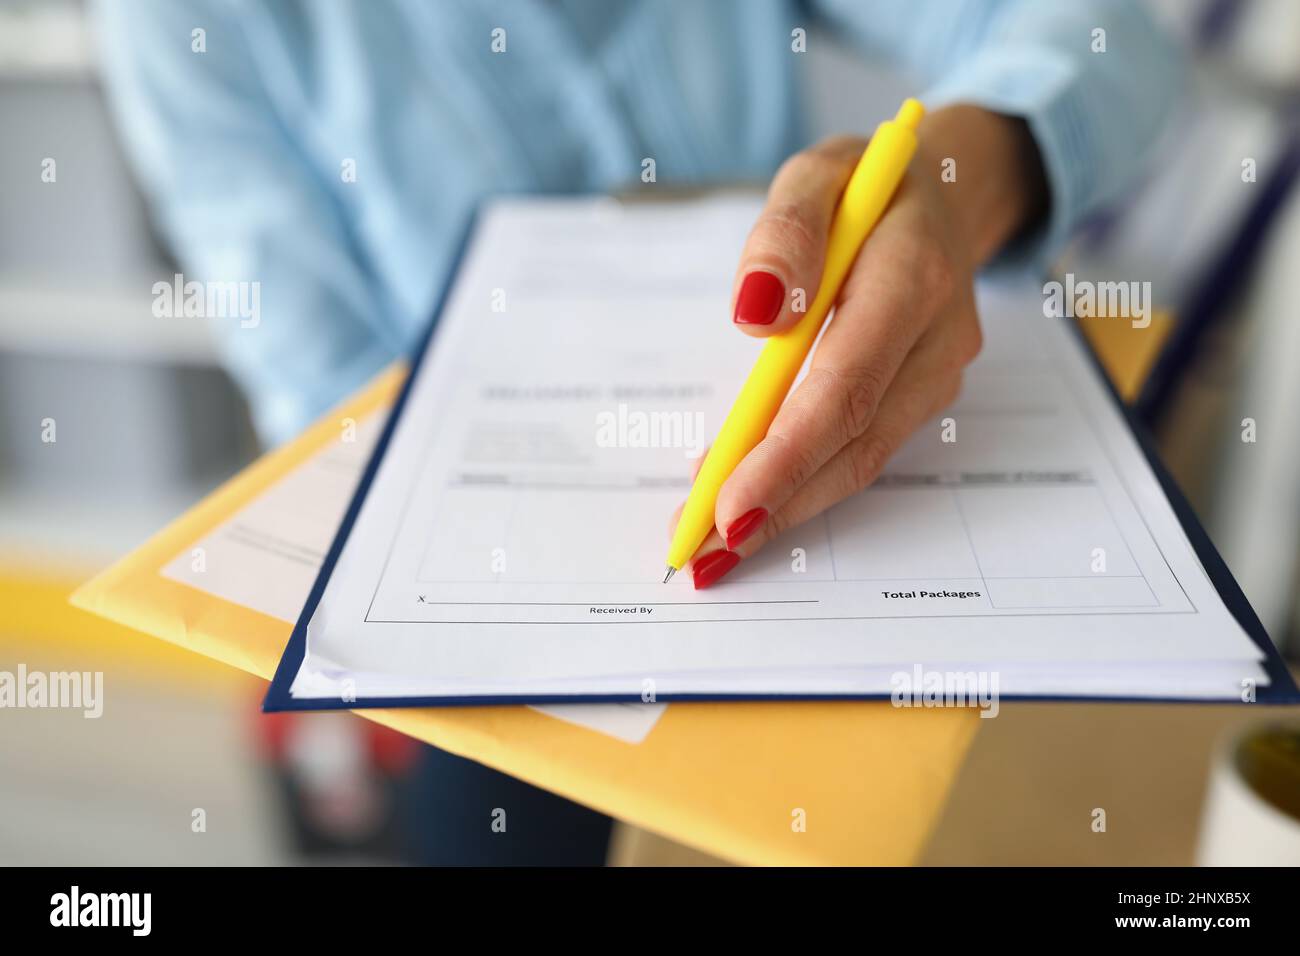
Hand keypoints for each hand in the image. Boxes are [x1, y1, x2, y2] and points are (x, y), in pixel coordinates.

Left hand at [681, 105, 1047, 587]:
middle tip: (701, 550)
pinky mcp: (923, 394)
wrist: (944, 191)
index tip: (725, 506)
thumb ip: (785, 232)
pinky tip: (753, 496)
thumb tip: (757, 314)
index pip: (846, 386)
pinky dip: (805, 481)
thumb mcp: (814, 174)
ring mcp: (938, 374)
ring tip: (714, 542)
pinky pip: (863, 448)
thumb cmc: (863, 185)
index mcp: (913, 275)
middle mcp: (939, 339)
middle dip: (776, 502)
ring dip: (787, 506)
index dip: (786, 455)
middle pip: (855, 443)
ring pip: (862, 459)